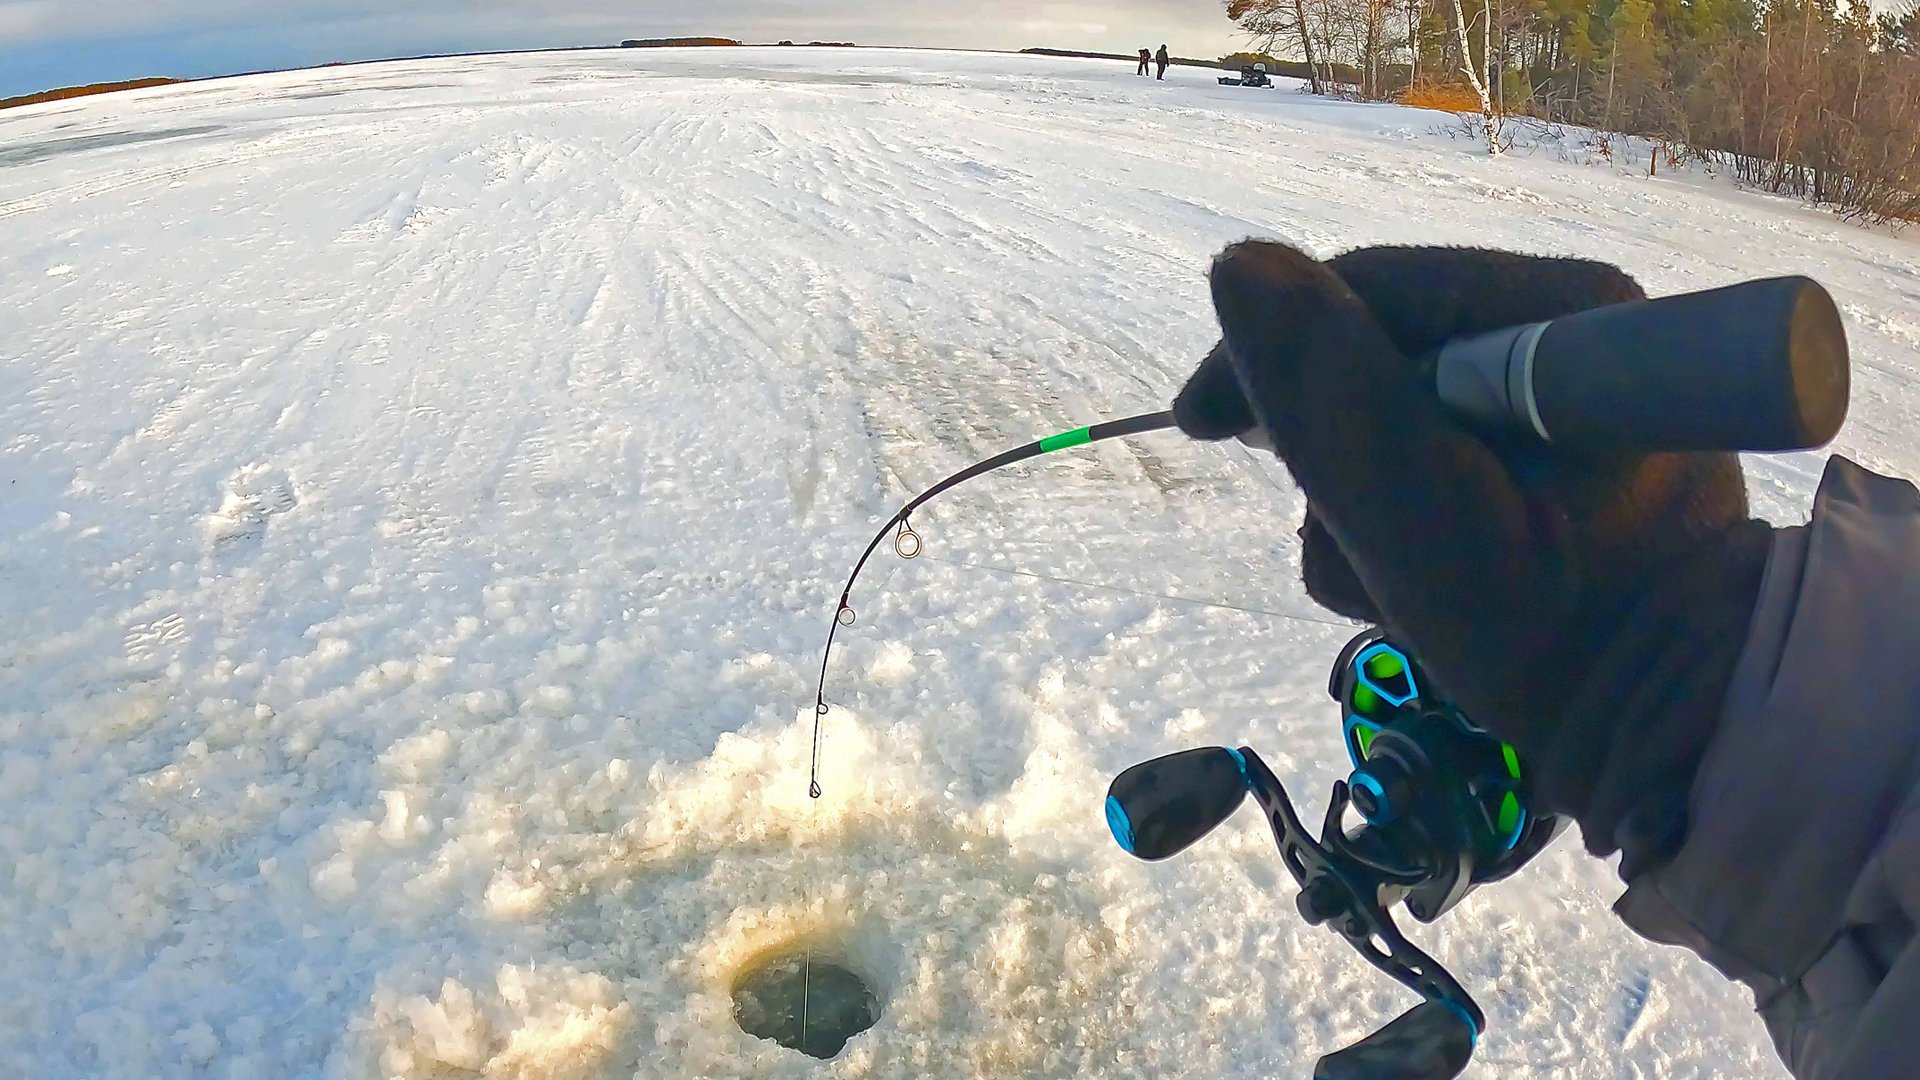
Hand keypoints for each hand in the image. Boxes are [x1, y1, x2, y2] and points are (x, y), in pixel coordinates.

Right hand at [1175, 241, 1769, 850]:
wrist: (1674, 741)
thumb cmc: (1557, 634)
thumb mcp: (1424, 522)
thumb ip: (1330, 398)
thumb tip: (1238, 268)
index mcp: (1564, 313)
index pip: (1373, 290)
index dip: (1270, 349)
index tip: (1195, 424)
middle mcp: (1566, 337)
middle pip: (1378, 359)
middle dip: (1335, 458)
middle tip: (1339, 541)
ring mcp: (1557, 407)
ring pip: (1391, 423)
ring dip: (1364, 510)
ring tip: (1401, 588)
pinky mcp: (1548, 467)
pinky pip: (1429, 468)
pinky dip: (1401, 532)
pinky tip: (1426, 589)